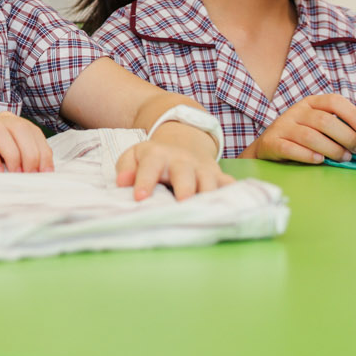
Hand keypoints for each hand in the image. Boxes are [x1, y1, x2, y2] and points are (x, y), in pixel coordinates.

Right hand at [0, 112, 53, 172]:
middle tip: (32, 175)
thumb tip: (37, 173)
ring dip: (14, 155)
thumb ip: (12, 153)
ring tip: (17, 174)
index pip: (33, 132)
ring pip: (3, 134)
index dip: (43, 151)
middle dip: (32, 154)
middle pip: (22, 131)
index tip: (46, 172)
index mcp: (6, 121)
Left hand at [114, 141, 232, 200]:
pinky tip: (233, 207)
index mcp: (157, 155)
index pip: (150, 166)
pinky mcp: (219, 176)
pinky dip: (233, 194)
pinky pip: (230, 184)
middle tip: (182, 203)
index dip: (144, 180)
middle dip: (185, 188)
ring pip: (209, 181)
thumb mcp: (134, 156)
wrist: (183, 143)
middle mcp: (182, 160)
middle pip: (185, 173)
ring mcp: (203, 168)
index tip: (139, 197)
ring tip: (207, 212)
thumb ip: (125, 168)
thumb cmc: (153, 159)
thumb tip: (122, 183)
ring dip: (209, 195)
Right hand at [245, 93, 355, 163]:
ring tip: (343, 158)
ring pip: (310, 136)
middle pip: (325, 121)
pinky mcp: (272, 142)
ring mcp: (283, 126)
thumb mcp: (319, 123)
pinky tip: (320, 160)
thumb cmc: (303, 135)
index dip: (353, 115)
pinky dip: (308, 155)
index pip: (334, 101)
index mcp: (311, 103)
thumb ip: (339, 125)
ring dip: (331, 149)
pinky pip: (291, 149)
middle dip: (346, 136)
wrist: (268, 145)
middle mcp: (296, 111)